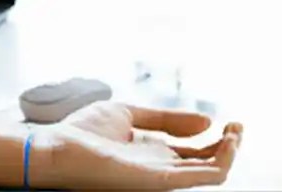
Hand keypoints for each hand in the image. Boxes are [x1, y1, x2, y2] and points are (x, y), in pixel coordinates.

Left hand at [42, 101, 241, 189]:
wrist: (57, 145)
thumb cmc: (83, 132)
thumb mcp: (130, 115)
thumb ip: (167, 119)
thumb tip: (206, 121)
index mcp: (153, 152)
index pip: (196, 151)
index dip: (217, 137)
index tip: (228, 120)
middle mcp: (161, 167)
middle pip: (208, 162)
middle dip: (229, 144)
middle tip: (237, 125)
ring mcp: (162, 175)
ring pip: (212, 172)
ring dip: (230, 152)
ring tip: (235, 131)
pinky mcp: (159, 180)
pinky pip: (201, 177)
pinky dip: (220, 160)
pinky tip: (225, 141)